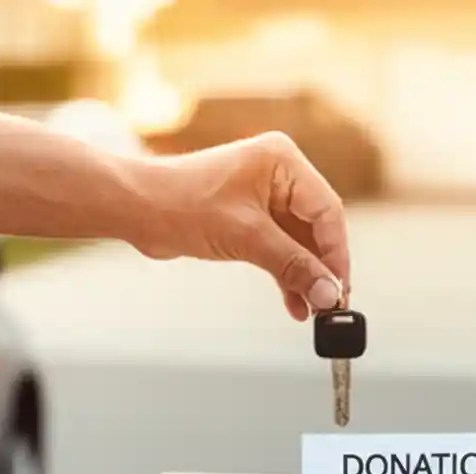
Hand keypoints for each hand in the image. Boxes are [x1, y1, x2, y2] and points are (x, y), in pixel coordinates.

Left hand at [128, 131, 349, 320]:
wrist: (135, 209)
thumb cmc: (180, 205)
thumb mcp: (245, 237)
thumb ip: (292, 265)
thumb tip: (328, 294)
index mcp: (283, 161)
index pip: (326, 210)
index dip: (336, 254)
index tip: (340, 289)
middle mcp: (278, 173)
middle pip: (316, 228)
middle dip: (321, 269)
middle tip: (330, 304)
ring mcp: (264, 195)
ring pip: (299, 243)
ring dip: (304, 277)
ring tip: (312, 311)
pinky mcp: (250, 217)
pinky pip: (279, 248)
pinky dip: (286, 274)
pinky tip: (294, 303)